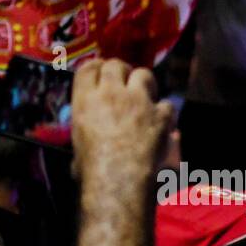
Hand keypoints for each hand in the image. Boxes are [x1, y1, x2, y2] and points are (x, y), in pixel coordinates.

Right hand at [70, 58, 173, 183]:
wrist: (118, 180)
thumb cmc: (91, 170)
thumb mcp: (78, 144)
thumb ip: (87, 129)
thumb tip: (91, 137)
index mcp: (85, 100)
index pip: (88, 68)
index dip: (96, 68)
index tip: (102, 73)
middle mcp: (111, 93)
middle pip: (116, 65)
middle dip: (121, 71)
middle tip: (125, 84)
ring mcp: (138, 101)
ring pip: (144, 74)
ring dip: (145, 84)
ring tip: (145, 97)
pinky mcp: (160, 114)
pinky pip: (167, 104)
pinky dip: (166, 113)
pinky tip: (163, 124)